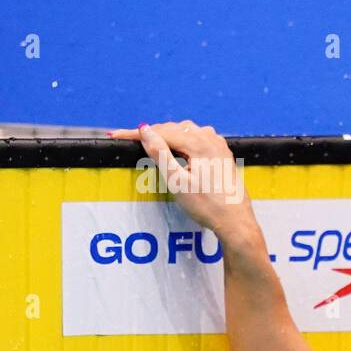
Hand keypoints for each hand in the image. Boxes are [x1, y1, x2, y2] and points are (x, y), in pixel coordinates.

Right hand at [109, 121, 255, 238]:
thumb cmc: (207, 206)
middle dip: (151, 134)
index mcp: (200, 143)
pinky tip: (173, 148)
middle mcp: (211, 139)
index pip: (161, 132)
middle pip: (173, 129)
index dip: (135, 134)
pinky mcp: (222, 153)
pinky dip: (181, 141)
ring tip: (147, 144)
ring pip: (185, 132)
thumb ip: (159, 153)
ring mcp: (218, 145)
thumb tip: (144, 130)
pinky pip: (196, 138)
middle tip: (127, 140)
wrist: (235, 221)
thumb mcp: (177, 181)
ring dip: (166, 136)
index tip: (115, 136)